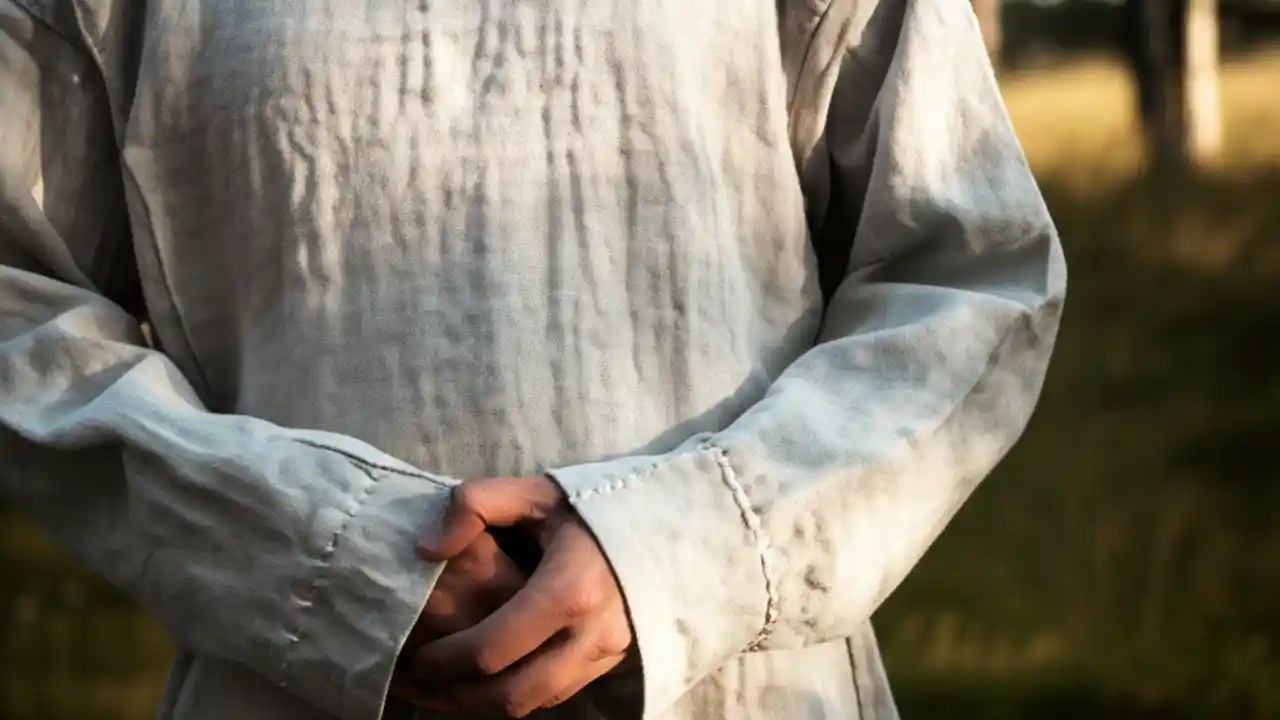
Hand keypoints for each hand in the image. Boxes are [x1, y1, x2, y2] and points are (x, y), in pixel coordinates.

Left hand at [406, 474, 634, 717]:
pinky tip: (492, 677)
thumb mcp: (537, 492)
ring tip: (448, 686)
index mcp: (567, 591)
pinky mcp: (614, 662)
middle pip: (511, 696)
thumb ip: (475, 504)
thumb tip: (425, 548)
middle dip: (458, 697)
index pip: (491, 650)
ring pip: (535, 704)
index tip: (414, 658)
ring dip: (486, 704)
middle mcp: (590, 635)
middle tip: (423, 683)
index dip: (444, 663)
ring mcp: (606, 654)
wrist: (675, 521)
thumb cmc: (598, 505)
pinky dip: (520, 694)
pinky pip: (558, 695)